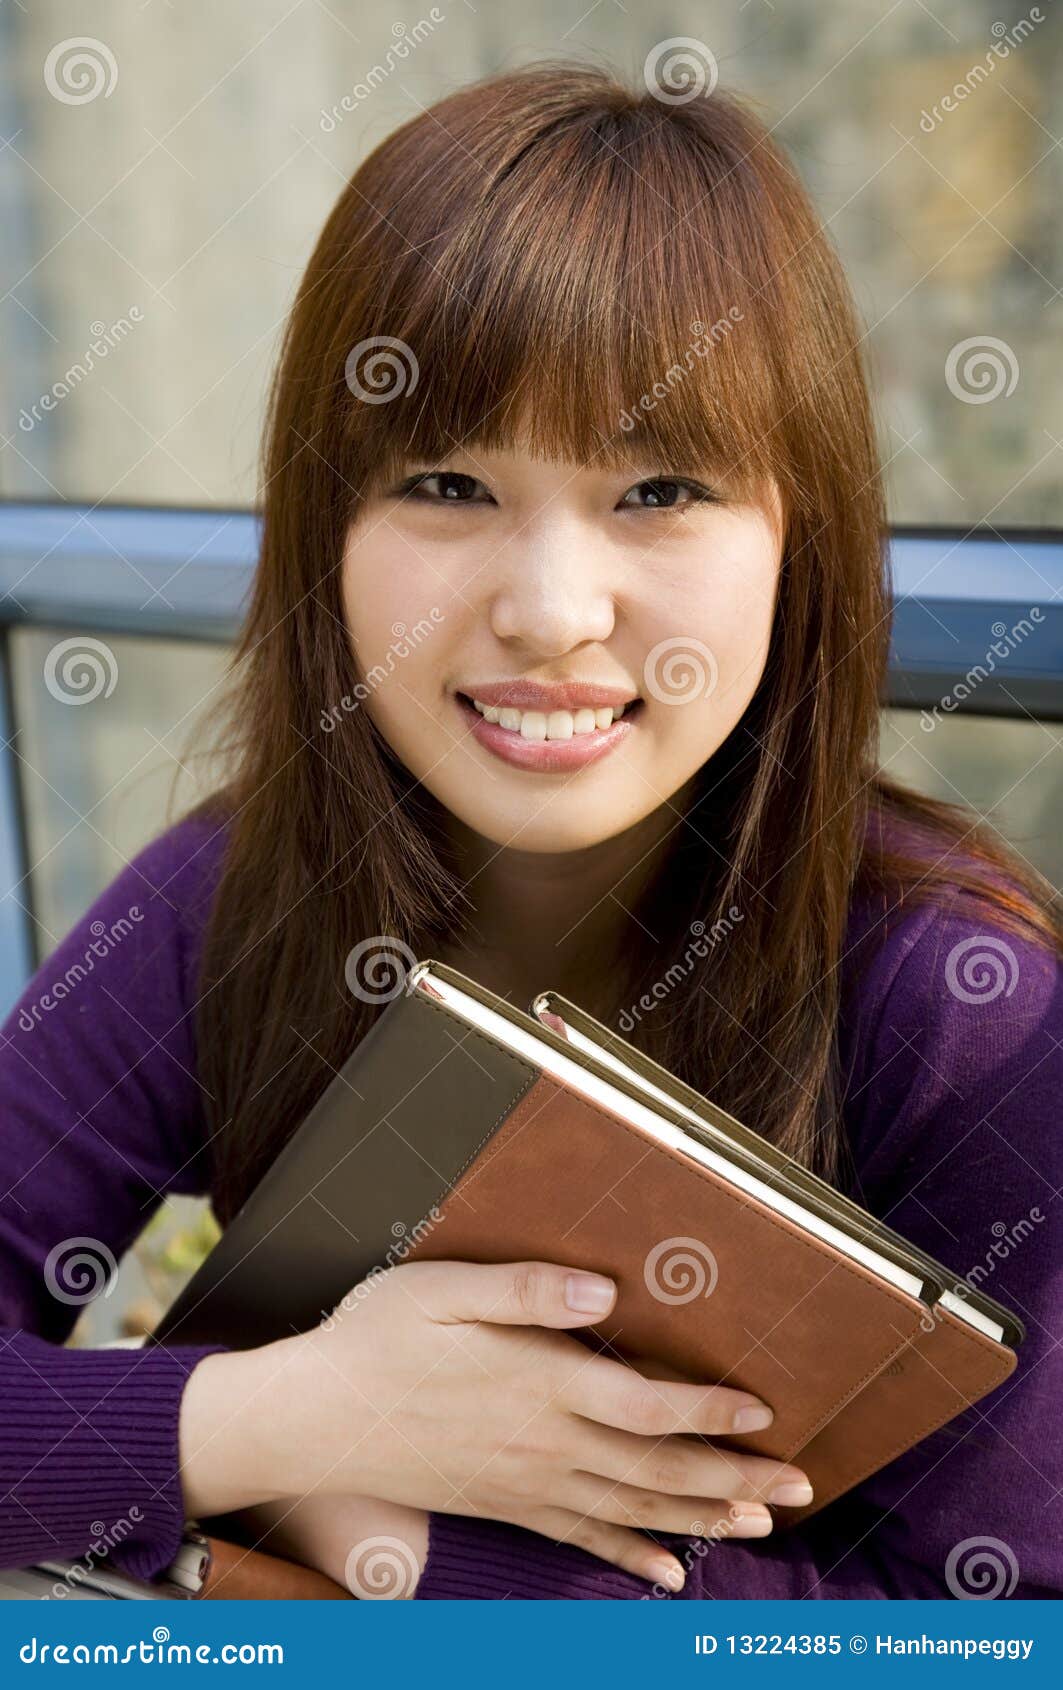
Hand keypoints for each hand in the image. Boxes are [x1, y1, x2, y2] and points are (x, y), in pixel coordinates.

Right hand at [240, 1258, 811, 1587]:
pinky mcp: (506, 1506)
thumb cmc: (377, 1338)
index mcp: (539, 1382)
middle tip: (800, 1485)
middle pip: (656, 1468)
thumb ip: (527, 1289)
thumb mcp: (442, 1289)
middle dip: (733, 1477)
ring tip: (763, 1523)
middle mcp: (544, 1442)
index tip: (764, 1411)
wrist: (314, 1419)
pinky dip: (633, 1559)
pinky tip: (671, 1576)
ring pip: (632, 1510)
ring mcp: (527, 1483)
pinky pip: (582, 1542)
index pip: (645, 1404)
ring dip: (703, 1517)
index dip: (709, 1411)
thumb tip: (603, 1291)